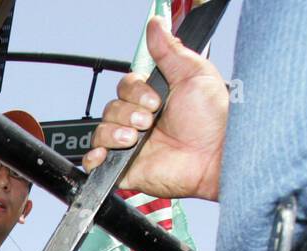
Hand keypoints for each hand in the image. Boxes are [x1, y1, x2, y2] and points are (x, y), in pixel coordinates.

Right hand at [81, 17, 229, 201]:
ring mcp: (130, 147)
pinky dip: (93, 156)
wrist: (213, 158)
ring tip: (136, 139)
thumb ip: (170, 50)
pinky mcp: (123, 170)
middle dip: (128, 113)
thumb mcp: (194, 74)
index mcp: (154, 100)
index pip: (125, 87)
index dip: (135, 92)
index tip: (156, 100)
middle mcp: (140, 122)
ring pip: (101, 131)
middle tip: (150, 121)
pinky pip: (93, 162)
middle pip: (110, 108)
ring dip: (115, 132)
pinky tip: (106, 153)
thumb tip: (156, 25)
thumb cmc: (211, 121)